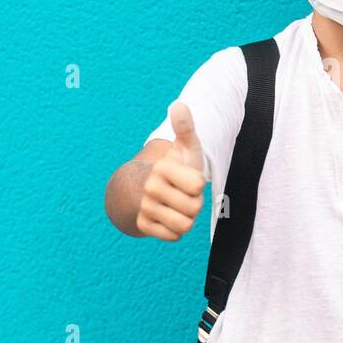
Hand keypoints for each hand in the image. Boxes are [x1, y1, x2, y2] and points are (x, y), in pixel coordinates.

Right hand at [136, 102, 206, 240]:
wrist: (156, 187)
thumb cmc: (179, 165)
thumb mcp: (186, 147)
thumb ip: (186, 128)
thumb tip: (179, 105)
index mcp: (162, 167)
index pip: (198, 186)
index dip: (199, 184)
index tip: (189, 178)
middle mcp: (150, 188)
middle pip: (193, 208)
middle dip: (195, 204)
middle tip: (185, 194)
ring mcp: (144, 207)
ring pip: (184, 225)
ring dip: (187, 218)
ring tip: (179, 205)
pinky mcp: (143, 225)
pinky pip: (173, 236)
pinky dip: (177, 230)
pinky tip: (170, 217)